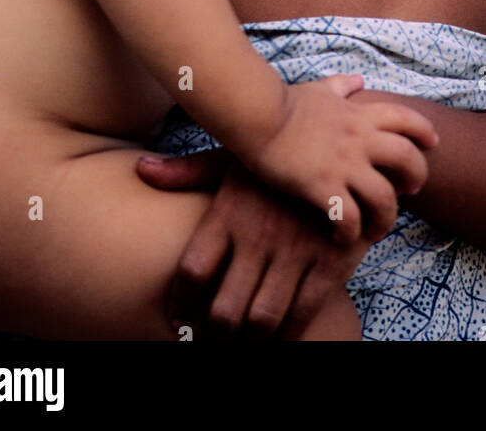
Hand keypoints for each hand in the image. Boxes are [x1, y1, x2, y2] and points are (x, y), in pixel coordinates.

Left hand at [137, 149, 372, 338]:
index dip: (180, 304)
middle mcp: (259, 235)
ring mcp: (297, 251)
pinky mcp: (331, 262)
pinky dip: (286, 335)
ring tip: (240, 339)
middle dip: (212, 334)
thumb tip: (140, 169)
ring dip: (247, 339)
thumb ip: (188, 171)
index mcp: (230, 211)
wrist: (345, 145)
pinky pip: (302, 315)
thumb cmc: (279, 157)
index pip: (192, 271)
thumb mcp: (234, 157)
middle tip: (209, 337)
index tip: (177, 317)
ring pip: (261, 319)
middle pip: (223, 309)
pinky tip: (277, 334)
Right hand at [248, 75, 437, 244]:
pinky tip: (340, 239)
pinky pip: (349, 218)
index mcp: (359, 115)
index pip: (405, 119)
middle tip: (408, 193)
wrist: (257, 115)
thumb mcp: (318, 88)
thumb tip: (358, 79)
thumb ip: (341, 86)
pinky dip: (350, 233)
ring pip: (384, 198)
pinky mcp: (323, 186)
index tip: (433, 143)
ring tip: (375, 230)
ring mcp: (343, 164)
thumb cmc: (283, 102)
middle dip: (416, 178)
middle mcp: (359, 139)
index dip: (424, 131)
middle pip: (407, 159)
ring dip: (385, 219)